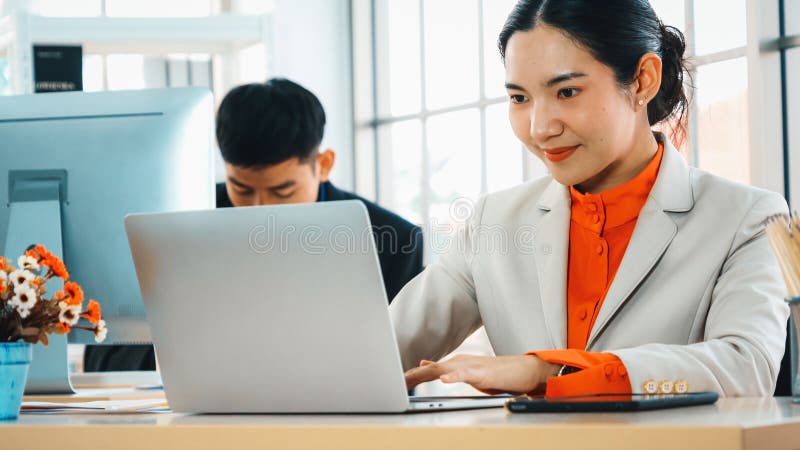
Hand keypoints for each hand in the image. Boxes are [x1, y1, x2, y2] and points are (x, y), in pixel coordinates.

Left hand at [403, 354, 560, 394]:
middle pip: (429, 370)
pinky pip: (467, 375)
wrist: (525, 370)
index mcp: (454, 364)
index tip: (389, 383)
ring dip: (424, 375)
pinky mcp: (484, 374)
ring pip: (443, 370)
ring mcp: (471, 367)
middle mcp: (459, 362)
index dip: (407, 377)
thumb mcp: (466, 373)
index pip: (426, 371)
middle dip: (409, 377)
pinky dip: (455, 377)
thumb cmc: (498, 374)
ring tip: (408, 379)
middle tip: (390, 382)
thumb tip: (424, 365)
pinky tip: (444, 380)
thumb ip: (445, 370)